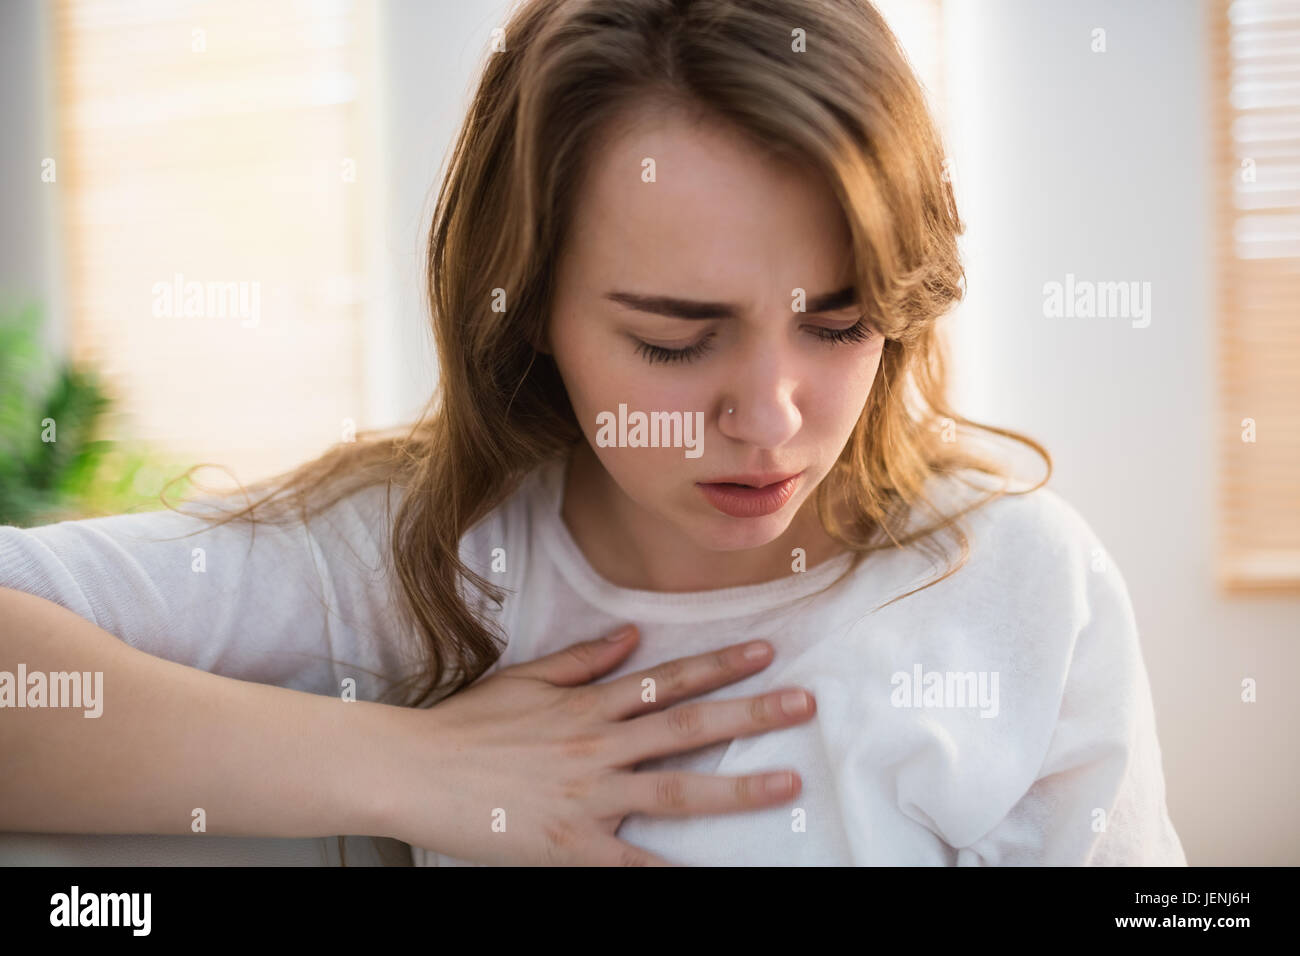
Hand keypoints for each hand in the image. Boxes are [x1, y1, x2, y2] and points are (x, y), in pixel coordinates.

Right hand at [384, 624, 815, 864]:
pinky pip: (631, 861)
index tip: (766, 653)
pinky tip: (708, 874)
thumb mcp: (525, 678)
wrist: (413, 771)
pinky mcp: (571, 846)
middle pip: (688, 728)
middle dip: (751, 714)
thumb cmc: (467, 724)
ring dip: (736, 787)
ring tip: (787, 783)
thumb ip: (583, 658)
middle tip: (804, 704)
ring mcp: (588, 798)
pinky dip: (669, 869)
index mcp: (588, 705)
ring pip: (675, 790)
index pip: (668, 680)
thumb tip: (633, 634)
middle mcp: (598, 747)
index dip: (720, 666)